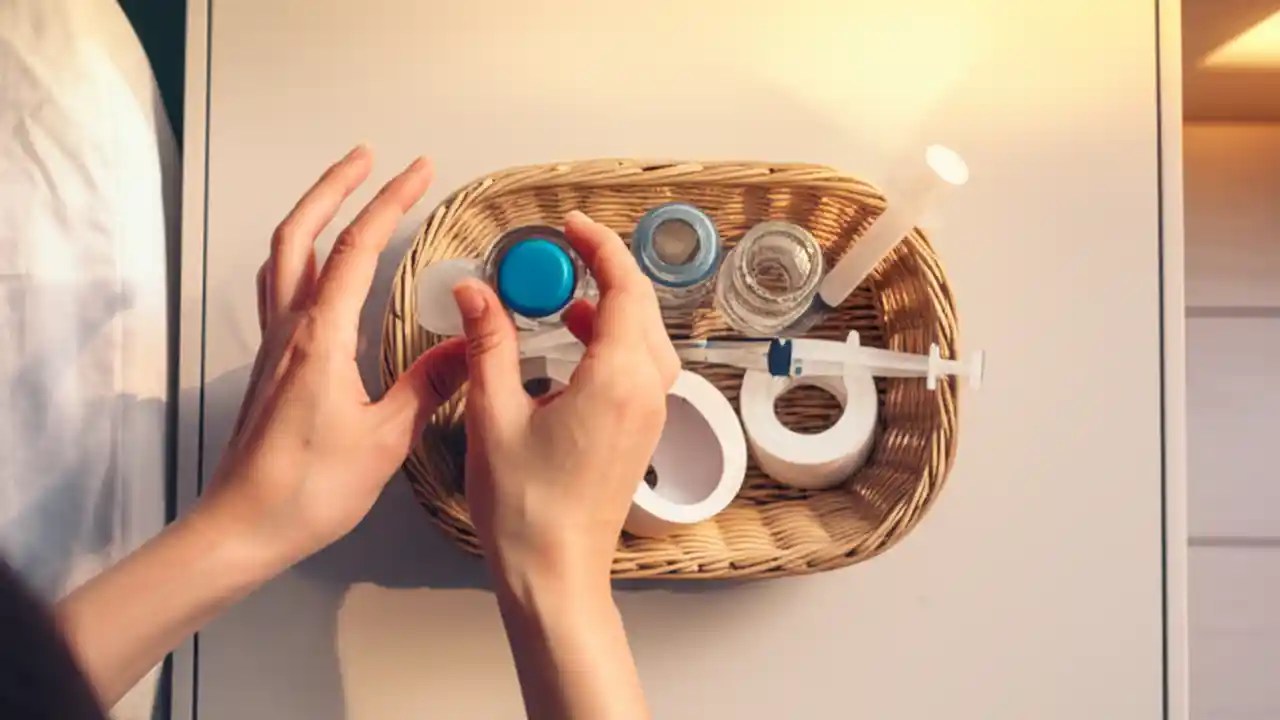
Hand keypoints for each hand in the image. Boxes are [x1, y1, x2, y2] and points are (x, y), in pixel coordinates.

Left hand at [197, 145, 467, 571]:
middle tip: (370, 156)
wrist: (242, 527)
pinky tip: (318, 264)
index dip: (388, 202)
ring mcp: (273, 344)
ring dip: (311, 214)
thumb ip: (426, 386)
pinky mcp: (269, 363)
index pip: (356, 250)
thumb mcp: (384, 439)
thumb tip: (467, 346)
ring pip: (281, 255)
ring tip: (342, 190)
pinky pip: (277, 287)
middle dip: (336, 186)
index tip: (418, 170)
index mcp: (320, 338)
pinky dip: (297, 254)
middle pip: (301, 234)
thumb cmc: (308, 490)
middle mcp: (289, 329)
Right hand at [456, 211, 679, 585]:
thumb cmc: (526, 510)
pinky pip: (639, 368)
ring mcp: (648, 415)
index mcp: (616, 382)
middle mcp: (645, 394)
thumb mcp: (493, 416)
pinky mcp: (640, 433)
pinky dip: (612, 342)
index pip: (623, 290)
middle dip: (604, 271)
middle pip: (640, 308)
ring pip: (644, 338)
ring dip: (610, 307)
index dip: (599, 248)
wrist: (555, 574)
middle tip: (560, 253)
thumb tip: (476, 292)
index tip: (569, 225)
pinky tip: (574, 344)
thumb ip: (489, 345)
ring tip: (564, 295)